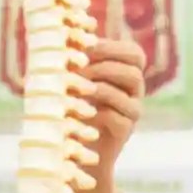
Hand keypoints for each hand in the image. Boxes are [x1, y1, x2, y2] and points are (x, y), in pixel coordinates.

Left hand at [74, 39, 146, 192]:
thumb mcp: (70, 83)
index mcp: (125, 74)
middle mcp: (134, 92)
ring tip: (78, 88)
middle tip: (80, 70)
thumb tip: (59, 40)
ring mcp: (132, 112)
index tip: (85, 49)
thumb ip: (71, 63)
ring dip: (101, 87)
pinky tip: (81, 111)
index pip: (134, 54)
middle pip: (134, 71)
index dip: (112, 48)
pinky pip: (119, 117)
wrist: (75, 151)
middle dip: (105, 67)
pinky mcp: (124, 132)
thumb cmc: (69, 109)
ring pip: (129, 93)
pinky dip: (100, 112)